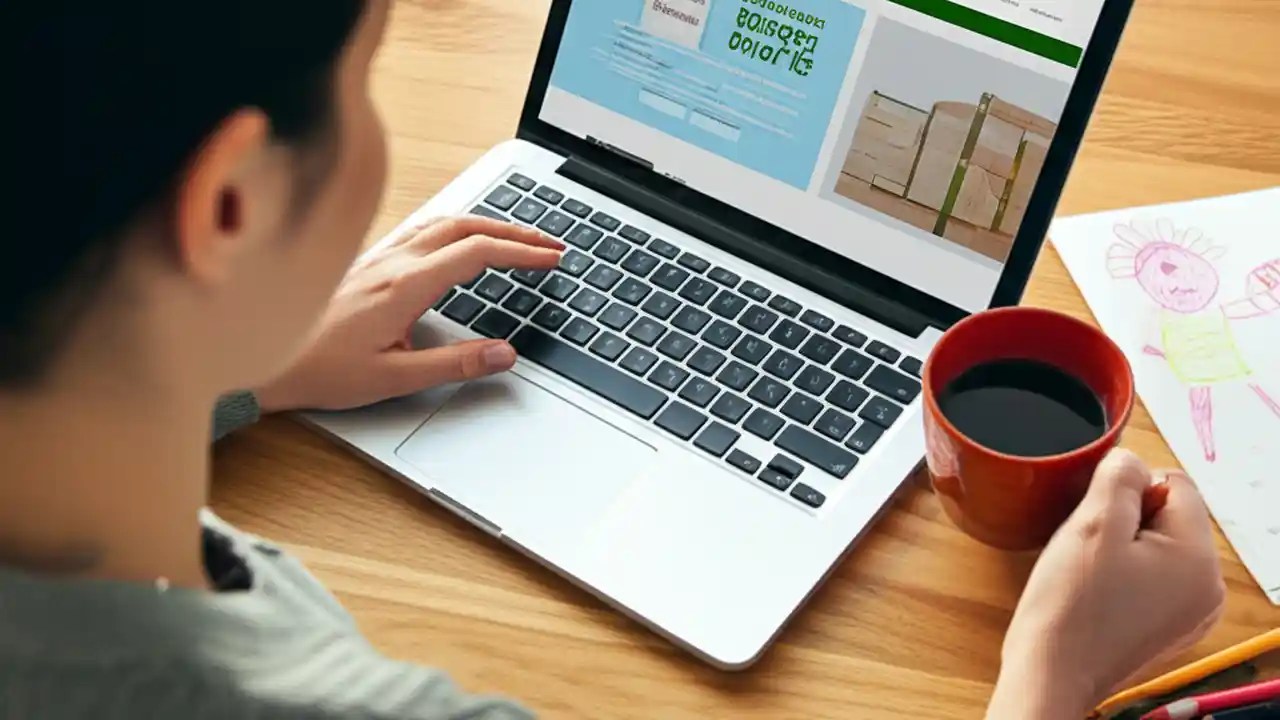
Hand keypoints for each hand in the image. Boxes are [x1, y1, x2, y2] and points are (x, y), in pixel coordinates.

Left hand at [255, 216, 562, 411]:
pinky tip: (462, 239)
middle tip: (549, 244)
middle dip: (515, 231)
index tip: (551, 258)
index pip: (477, 252)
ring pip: (444, 221)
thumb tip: (505, 353)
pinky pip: (422, 229)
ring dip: (487, 224)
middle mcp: (392, 261)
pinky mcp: (369, 261)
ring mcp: (379, 257)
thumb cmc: (319, 370)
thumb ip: (454, 365)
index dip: (521, 252)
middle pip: (466, 226)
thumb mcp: (394, 378)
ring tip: (517, 238)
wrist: (264, 360)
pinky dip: (458, 227)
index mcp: (404, 285)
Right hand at [986, 449, 1224, 719]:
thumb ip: (1118, 475)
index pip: (1174, 483)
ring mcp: (1189, 611)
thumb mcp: (1092, 523)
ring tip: (1089, 569)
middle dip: (1126, 518)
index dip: (1128, 488)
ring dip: (1122, 544)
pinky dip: (1124, 572)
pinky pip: (1151, 575)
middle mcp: (1207, 586)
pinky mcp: (1167, 625)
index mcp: (1199, 558)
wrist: (1050, 672)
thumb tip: (1129, 460)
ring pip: (1157, 544)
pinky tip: (1097, 590)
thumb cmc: (1069, 603)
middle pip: (1169, 514)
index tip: (1096, 519)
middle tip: (1089, 546)